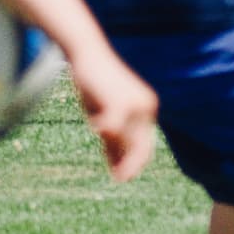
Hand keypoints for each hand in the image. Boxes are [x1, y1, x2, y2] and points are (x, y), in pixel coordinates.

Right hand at [70, 49, 157, 182]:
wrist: (86, 54)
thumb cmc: (93, 84)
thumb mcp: (104, 115)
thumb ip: (112, 140)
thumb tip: (117, 168)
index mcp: (147, 108)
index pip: (146, 144)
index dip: (135, 163)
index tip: (122, 178)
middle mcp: (146, 107)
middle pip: (142, 146)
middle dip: (130, 165)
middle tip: (119, 180)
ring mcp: (135, 105)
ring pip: (126, 140)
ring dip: (113, 148)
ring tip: (101, 140)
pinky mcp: (119, 102)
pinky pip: (112, 129)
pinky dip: (102, 131)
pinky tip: (94, 124)